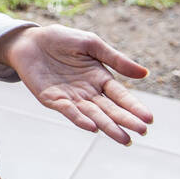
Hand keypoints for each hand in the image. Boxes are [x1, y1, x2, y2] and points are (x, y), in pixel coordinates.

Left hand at [0, 24, 152, 144]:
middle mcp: (88, 92)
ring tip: (124, 138)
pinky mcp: (52, 99)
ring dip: (107, 126)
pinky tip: (92, 127)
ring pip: (92, 115)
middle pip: (110, 109)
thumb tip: (145, 74)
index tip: (149, 119)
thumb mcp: (92, 45)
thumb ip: (115, 59)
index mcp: (100, 78)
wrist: (30, 40)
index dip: (134, 107)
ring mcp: (70, 97)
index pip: (121, 96)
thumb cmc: (62, 40)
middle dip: (126, 120)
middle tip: (142, 132)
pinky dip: (79, 119)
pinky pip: (68, 111)